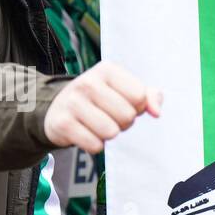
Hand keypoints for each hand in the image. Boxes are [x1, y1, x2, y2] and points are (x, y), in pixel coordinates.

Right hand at [44, 62, 161, 153]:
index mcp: (107, 69)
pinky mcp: (63, 123)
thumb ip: (149, 96)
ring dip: (109, 135)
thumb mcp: (124, 90)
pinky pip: (94, 145)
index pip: (139, 96)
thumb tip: (156, 112)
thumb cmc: (100, 99)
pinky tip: (87, 134)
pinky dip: (95, 145)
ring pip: (111, 132)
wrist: (58, 108)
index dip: (137, 107)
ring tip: (99, 126)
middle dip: (124, 123)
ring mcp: (73, 102)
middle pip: (127, 115)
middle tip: (111, 118)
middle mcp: (87, 82)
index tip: (125, 104)